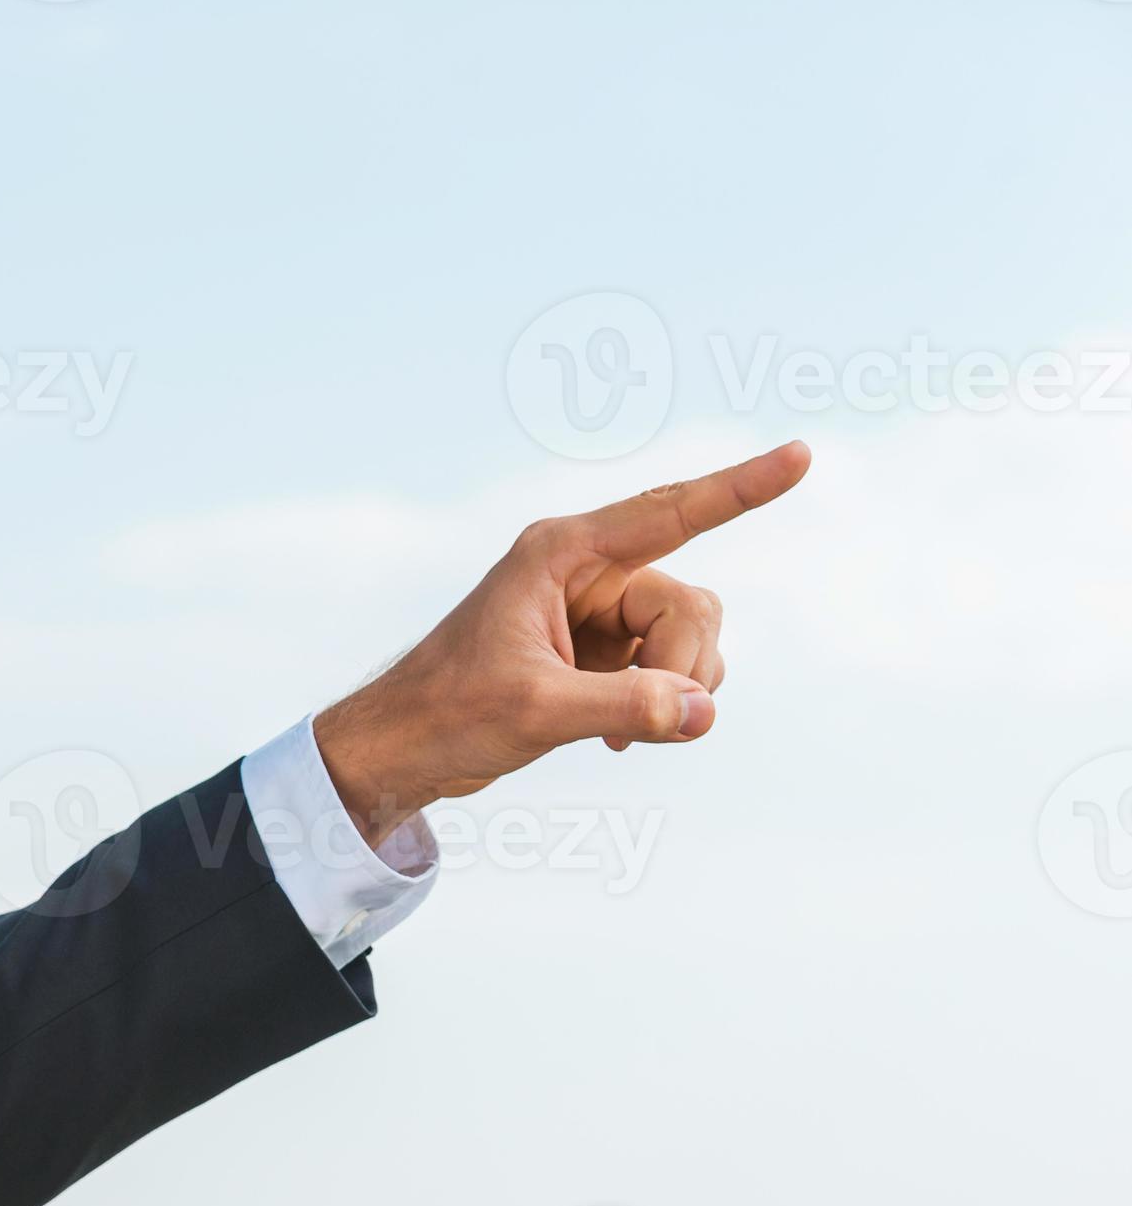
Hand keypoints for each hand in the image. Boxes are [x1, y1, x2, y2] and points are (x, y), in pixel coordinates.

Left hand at [312, 441, 811, 848]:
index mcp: (561, 554)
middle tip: (646, 721)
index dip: (740, 487)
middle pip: (691, 604)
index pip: (670, 513)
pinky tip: (614, 737)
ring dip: (677, 689)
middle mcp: (585, 571)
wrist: (403, 750)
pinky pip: (670, 667)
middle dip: (685, 666)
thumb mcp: (537, 711)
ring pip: (690, 637)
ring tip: (620, 733)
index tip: (801, 456)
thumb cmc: (448, 715)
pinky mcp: (601, 651)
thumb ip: (627, 705)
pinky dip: (661, 704)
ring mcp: (597, 612)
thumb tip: (704, 711)